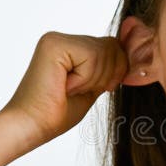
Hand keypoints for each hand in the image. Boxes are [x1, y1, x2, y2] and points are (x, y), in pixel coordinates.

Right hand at [0, 31, 129, 143]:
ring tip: (70, 89)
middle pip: (112, 46)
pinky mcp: (54, 45)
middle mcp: (62, 38)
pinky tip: (65, 86)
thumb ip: (110, 67)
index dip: (116, 71)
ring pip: (104, 52)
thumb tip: (133, 50)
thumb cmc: (57, 113)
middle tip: (80, 91)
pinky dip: (84, 78)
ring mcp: (56, 39)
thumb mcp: (94, 86)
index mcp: (70, 46)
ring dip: (93, 80)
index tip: (98, 88)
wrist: (31, 127)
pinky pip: (92, 56)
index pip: (113, 46)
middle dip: (107, 75)